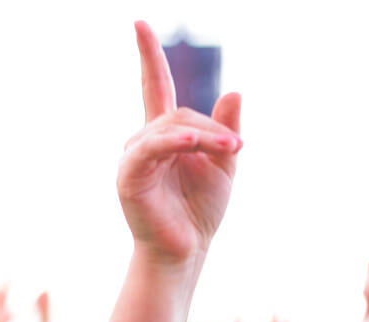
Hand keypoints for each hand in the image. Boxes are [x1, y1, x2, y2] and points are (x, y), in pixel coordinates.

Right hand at [117, 21, 241, 266]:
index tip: (139, 24)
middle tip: (238, 147)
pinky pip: (150, 150)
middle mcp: (144, 141)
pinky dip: (172, 143)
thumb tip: (236, 90)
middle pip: (179, 113)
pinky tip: (191, 144)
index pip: (155, 87)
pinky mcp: (129, 177)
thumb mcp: (223, 165)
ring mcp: (134, 158)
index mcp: (165, 136)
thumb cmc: (200, 211)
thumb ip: (225, 129)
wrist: (187, 251)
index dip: (148, 57)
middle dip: (212, 128)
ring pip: (170, 129)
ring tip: (231, 150)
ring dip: (204, 137)